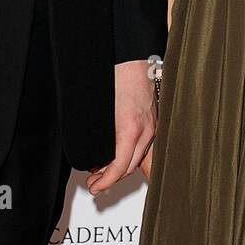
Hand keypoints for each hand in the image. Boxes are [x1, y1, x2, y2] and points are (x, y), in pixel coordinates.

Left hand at [85, 60, 156, 196]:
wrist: (133, 56)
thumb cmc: (116, 76)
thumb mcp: (100, 110)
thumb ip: (97, 135)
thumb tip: (90, 155)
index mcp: (131, 128)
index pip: (120, 167)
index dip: (106, 181)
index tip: (94, 187)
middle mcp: (147, 130)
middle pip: (130, 167)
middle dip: (110, 178)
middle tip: (93, 182)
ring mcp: (153, 126)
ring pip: (137, 157)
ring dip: (120, 167)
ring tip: (101, 170)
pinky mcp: (154, 121)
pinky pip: (143, 145)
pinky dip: (129, 154)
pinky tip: (116, 152)